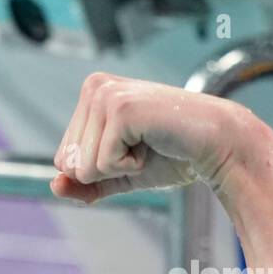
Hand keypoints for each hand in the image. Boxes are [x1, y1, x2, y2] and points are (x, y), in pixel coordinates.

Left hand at [50, 72, 262, 203]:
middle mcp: (94, 87)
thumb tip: (54, 185)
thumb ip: (84, 184)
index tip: (131, 148)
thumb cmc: (171, 156)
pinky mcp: (121, 110)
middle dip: (105, 169)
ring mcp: (106, 95)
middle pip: (69, 162)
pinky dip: (129, 166)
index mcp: (90, 94)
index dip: (97, 169)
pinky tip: (152, 143)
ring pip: (83, 166)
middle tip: (141, 147)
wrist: (218, 146)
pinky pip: (102, 164)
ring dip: (119, 167)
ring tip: (148, 143)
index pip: (63, 158)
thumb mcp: (118, 175)